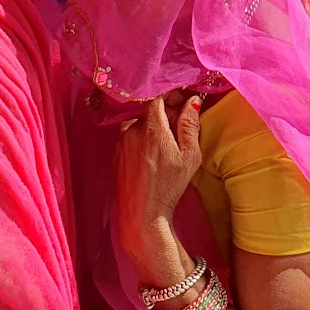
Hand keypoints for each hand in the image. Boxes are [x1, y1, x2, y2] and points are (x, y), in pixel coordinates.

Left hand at [113, 94, 202, 269]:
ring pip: (139, 123)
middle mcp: (132, 131)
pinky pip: (130, 136)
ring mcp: (121, 143)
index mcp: (151, 129)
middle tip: (181, 123)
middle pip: (149, 110)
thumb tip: (193, 101)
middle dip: (166, 112)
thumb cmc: (168, 186)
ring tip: (167, 141)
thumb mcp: (189, 156)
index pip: (157, 97)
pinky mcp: (116, 155)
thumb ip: (190, 125)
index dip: (171, 95)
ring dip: (153, 125)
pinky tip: (153, 153)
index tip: (182, 100)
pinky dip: (142, 137)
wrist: (141, 215)